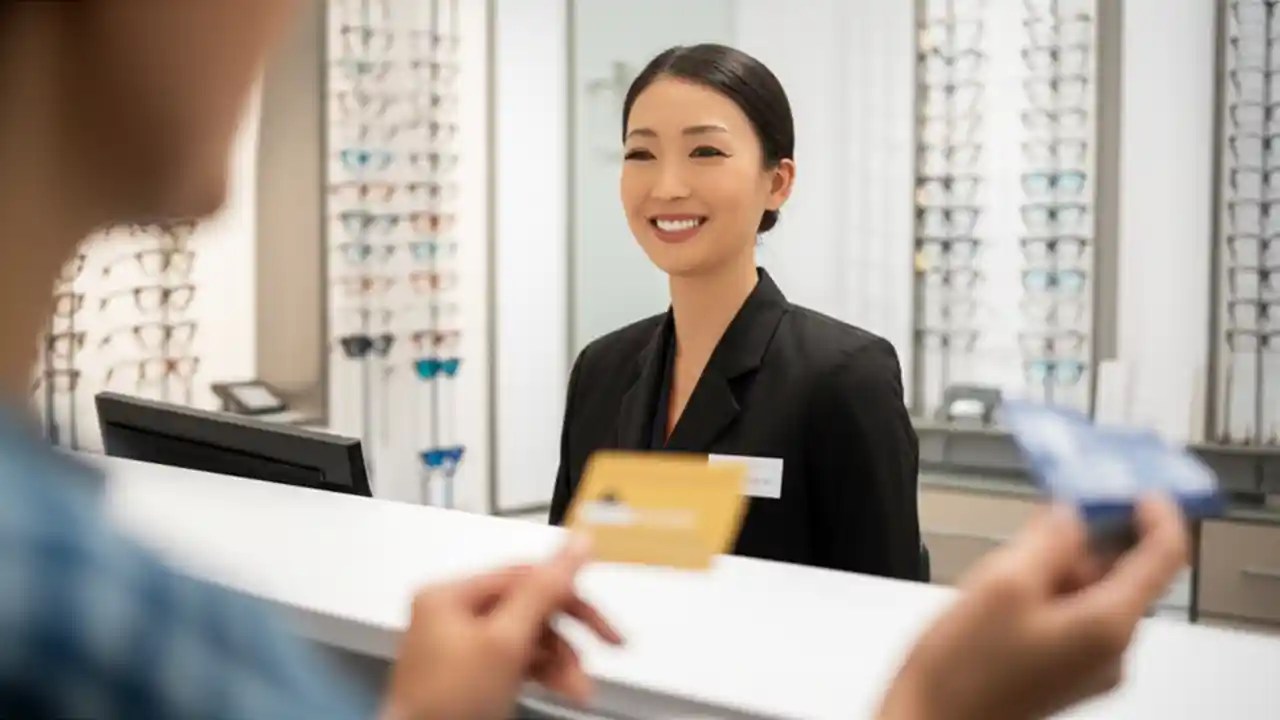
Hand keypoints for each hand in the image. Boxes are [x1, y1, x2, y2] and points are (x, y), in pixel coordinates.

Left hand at [382, 535, 623, 719]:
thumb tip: (579, 541)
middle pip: (529, 608)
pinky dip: (543, 672)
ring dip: (560, 660)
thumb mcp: (506, 640)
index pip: (525, 577)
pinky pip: (517, 661)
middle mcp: (453, 615)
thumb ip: (545, 590)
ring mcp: (461, 648)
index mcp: (451, 595)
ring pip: (527, 638)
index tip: (603, 619)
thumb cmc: (452, 702)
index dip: (569, 594)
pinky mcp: (472, 676)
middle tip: (605, 648)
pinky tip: (564, 688)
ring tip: (579, 688)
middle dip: (567, 636)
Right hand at [878, 494, 1188, 719]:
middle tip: (1052, 510)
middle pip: (1125, 571)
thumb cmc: (961, 673)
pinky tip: (1009, 586)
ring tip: (1011, 563)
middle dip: (1089, 537)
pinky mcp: (1063, 666)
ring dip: (1062, 562)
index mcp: (1107, 626)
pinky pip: (1072, 611)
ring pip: (1093, 589)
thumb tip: (1072, 514)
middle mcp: (1110, 649)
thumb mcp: (1002, 582)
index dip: (1155, 511)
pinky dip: (1050, 586)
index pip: (1165, 555)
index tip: (1134, 484)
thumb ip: (1047, 539)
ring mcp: (1088, 661)